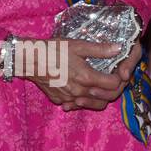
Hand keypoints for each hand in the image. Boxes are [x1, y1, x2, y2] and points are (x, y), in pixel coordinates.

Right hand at [25, 39, 139, 111]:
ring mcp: (68, 98)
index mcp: (86, 78)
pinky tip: (84, 89)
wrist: (28, 60)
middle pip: (107, 98)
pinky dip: (84, 100)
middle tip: (116, 79)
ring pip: (93, 104)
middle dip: (115, 89)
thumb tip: (119, 49)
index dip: (121, 78)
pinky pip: (77, 104)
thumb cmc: (53, 50)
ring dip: (101, 97)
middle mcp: (79, 91)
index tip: (121, 71)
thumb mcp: (79, 45)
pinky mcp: (59, 100)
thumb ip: (100, 49)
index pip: (114, 85)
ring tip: (102, 85)